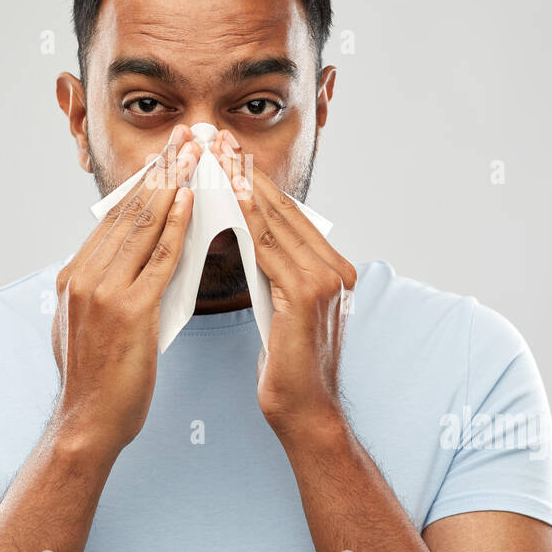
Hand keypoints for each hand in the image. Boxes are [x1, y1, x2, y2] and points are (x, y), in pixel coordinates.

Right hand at [50, 124, 199, 454]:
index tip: (162, 156)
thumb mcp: (86, 323)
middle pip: (128, 211)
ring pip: (143, 226)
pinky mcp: (130, 310)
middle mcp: (84, 275)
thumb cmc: (96, 381)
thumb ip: (101, 290)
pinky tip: (191, 200)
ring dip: (172, 185)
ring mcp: (104, 291)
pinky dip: (176, 225)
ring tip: (193, 154)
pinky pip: (159, 258)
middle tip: (183, 137)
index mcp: (74, 275)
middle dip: (159, 170)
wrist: (88, 423)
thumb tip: (116, 266)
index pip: (113, 219)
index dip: (142, 184)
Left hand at [214, 130, 357, 439]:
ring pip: (275, 223)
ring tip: (216, 157)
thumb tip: (247, 234)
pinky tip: (224, 198)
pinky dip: (245, 220)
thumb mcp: (280, 306)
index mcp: (333, 268)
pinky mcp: (307, 295)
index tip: (230, 152)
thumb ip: (274, 270)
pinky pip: (268, 248)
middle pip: (283, 210)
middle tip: (219, 140)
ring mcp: (326, 279)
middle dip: (247, 172)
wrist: (305, 411)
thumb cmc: (287, 366)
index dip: (257, 181)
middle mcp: (335, 268)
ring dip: (242, 187)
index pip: (288, 215)